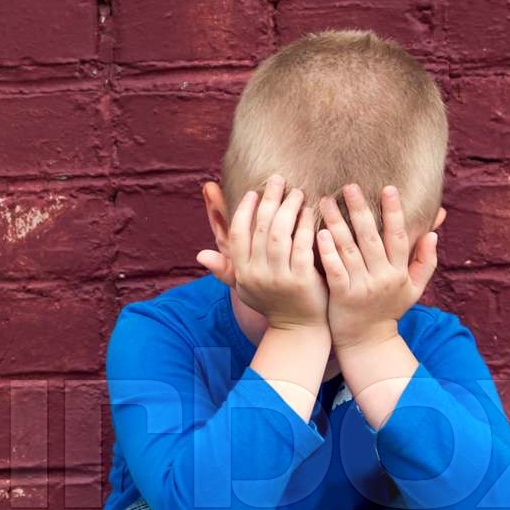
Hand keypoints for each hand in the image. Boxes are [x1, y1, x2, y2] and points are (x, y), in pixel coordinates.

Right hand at [196, 173, 327, 331]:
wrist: (298, 330)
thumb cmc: (271, 303)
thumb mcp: (245, 287)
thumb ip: (225, 269)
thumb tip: (200, 255)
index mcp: (242, 273)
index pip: (238, 234)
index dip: (245, 210)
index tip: (255, 192)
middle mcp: (257, 275)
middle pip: (261, 229)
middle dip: (269, 200)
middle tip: (278, 179)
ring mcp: (280, 278)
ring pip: (281, 234)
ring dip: (288, 208)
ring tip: (297, 191)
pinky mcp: (302, 281)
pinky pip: (302, 245)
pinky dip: (305, 225)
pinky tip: (309, 211)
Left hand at [316, 183, 436, 350]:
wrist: (367, 342)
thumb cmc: (388, 309)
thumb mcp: (413, 288)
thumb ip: (424, 260)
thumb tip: (434, 232)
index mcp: (399, 271)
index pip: (398, 235)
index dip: (394, 212)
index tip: (388, 187)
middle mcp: (383, 277)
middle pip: (371, 237)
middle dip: (360, 209)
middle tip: (349, 186)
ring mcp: (362, 287)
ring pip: (350, 250)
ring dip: (338, 224)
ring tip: (324, 202)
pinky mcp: (342, 297)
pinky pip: (335, 270)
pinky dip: (328, 252)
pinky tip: (319, 233)